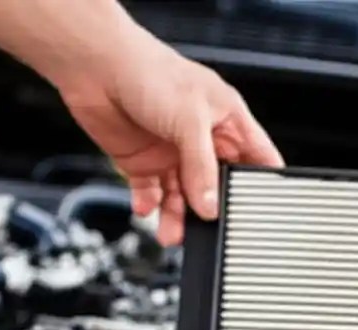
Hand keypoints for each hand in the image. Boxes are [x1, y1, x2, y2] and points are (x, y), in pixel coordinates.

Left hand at [56, 43, 283, 245]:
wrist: (96, 67)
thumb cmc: (149, 71)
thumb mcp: (190, 119)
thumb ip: (202, 167)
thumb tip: (210, 206)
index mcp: (226, 120)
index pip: (257, 158)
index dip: (261, 185)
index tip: (261, 213)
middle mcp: (201, 139)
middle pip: (217, 186)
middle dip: (214, 210)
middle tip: (211, 231)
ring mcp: (172, 152)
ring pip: (183, 197)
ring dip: (178, 217)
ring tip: (172, 233)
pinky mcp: (143, 162)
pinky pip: (152, 193)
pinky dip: (150, 205)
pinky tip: (147, 208)